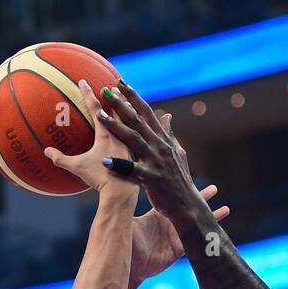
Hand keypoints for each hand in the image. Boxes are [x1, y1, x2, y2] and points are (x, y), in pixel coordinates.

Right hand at [43, 81, 135, 194]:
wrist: (122, 193)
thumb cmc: (100, 178)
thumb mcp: (77, 167)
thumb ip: (61, 159)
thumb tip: (46, 152)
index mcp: (106, 134)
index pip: (95, 109)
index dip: (88, 94)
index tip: (83, 81)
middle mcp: (121, 134)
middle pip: (118, 109)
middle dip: (115, 96)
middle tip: (114, 85)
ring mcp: (131, 143)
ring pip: (133, 120)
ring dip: (130, 110)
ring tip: (130, 102)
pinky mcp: (138, 154)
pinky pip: (139, 137)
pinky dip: (140, 130)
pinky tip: (143, 131)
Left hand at [98, 81, 209, 224]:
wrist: (187, 205)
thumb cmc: (178, 180)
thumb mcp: (177, 153)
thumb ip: (169, 134)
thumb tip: (167, 116)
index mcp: (163, 139)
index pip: (147, 112)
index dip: (134, 97)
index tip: (121, 83)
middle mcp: (160, 146)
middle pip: (138, 120)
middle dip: (122, 104)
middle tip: (107, 89)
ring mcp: (156, 161)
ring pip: (134, 139)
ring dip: (116, 126)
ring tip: (100, 116)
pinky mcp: (152, 178)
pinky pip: (133, 170)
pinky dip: (120, 166)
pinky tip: (105, 161)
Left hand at [129, 184, 229, 285]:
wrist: (130, 264)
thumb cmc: (126, 241)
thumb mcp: (128, 219)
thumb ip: (128, 203)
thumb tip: (121, 182)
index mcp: (155, 216)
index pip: (171, 198)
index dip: (180, 189)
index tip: (189, 178)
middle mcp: (167, 225)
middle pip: (187, 208)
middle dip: (199, 199)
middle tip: (214, 189)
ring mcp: (175, 237)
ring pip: (196, 223)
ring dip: (209, 215)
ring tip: (225, 208)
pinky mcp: (180, 249)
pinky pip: (197, 238)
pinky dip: (209, 232)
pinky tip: (219, 228)